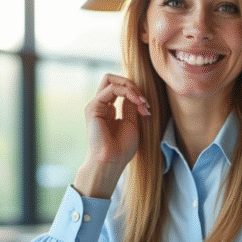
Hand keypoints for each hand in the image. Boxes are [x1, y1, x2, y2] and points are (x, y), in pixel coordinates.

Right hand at [76, 74, 150, 197]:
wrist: (111, 162)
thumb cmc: (121, 149)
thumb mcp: (131, 123)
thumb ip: (131, 106)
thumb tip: (134, 93)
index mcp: (107, 109)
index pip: (119, 88)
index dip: (136, 93)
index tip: (147, 108)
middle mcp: (100, 105)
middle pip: (112, 79)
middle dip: (132, 85)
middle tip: (144, 100)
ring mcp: (95, 105)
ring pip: (111, 79)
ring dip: (132, 88)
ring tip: (143, 102)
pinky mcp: (93, 107)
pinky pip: (112, 88)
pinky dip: (128, 92)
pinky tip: (137, 102)